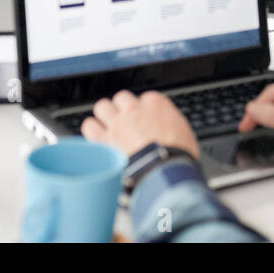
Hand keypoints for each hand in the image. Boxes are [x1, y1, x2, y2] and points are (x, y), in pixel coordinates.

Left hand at [80, 90, 198, 157]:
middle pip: (121, 98)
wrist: (162, 174)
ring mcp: (117, 123)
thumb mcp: (184, 135)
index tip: (145, 121)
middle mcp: (134, 109)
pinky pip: (89, 126)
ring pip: (102, 107)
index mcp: (156, 104)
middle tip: (126, 122)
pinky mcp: (103, 139)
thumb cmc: (177, 158)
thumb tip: (168, 128)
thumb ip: (170, 125)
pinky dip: (93, 131)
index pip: (145, 98)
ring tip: (109, 127)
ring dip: (105, 116)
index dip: (144, 111)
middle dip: (122, 109)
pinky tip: (98, 138)